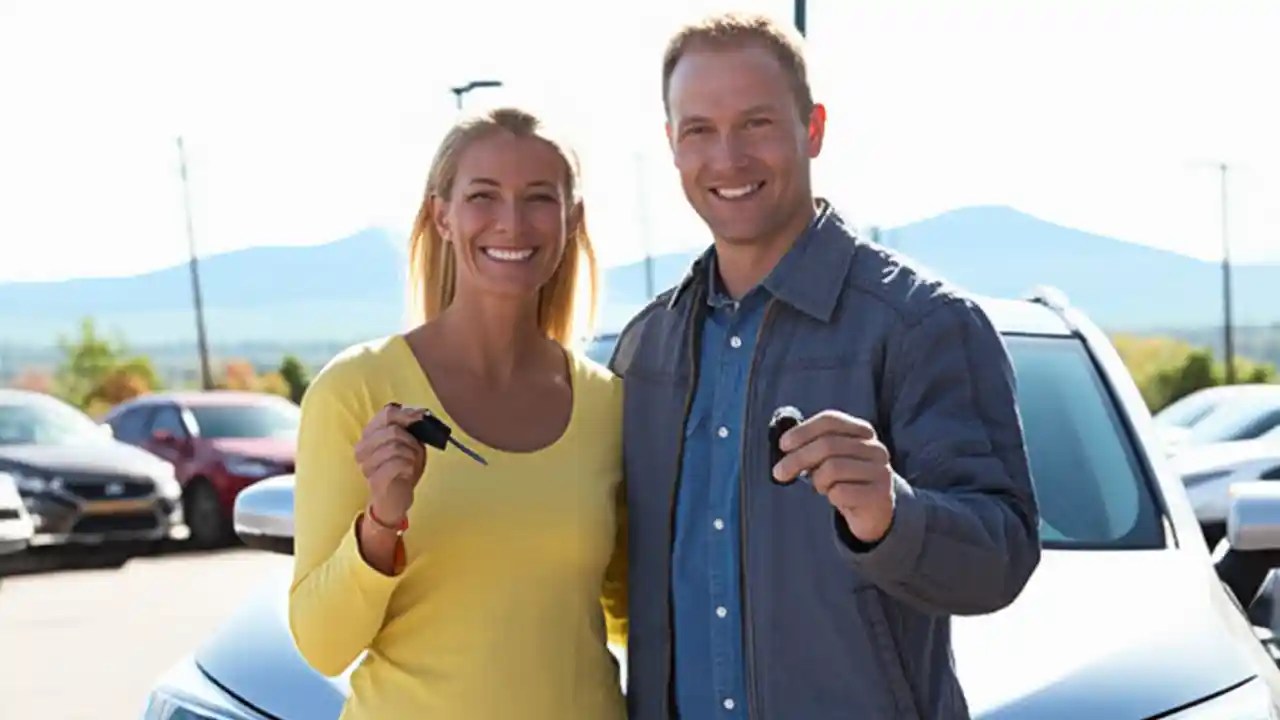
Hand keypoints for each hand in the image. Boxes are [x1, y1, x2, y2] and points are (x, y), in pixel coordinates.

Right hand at [354, 403, 427, 524]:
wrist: (396, 497)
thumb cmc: (403, 468)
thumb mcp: (411, 442)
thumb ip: (412, 426)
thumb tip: (420, 413)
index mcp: (370, 434)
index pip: (387, 413)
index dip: (407, 416)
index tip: (419, 422)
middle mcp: (363, 448)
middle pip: (393, 430)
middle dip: (411, 441)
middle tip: (414, 453)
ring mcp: (367, 465)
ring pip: (395, 447)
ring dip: (411, 455)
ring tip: (411, 464)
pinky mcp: (375, 480)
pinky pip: (396, 464)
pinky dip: (408, 466)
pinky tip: (408, 472)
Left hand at [772, 410, 895, 543]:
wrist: (874, 513)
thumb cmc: (845, 480)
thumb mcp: (829, 459)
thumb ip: (810, 447)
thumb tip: (784, 444)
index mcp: (862, 431)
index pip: (830, 420)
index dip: (803, 431)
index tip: (783, 445)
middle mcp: (875, 447)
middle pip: (827, 445)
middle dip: (797, 459)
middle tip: (779, 473)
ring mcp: (880, 471)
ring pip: (832, 469)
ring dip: (818, 481)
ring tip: (822, 487)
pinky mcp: (880, 495)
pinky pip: (841, 492)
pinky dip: (832, 497)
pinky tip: (838, 499)